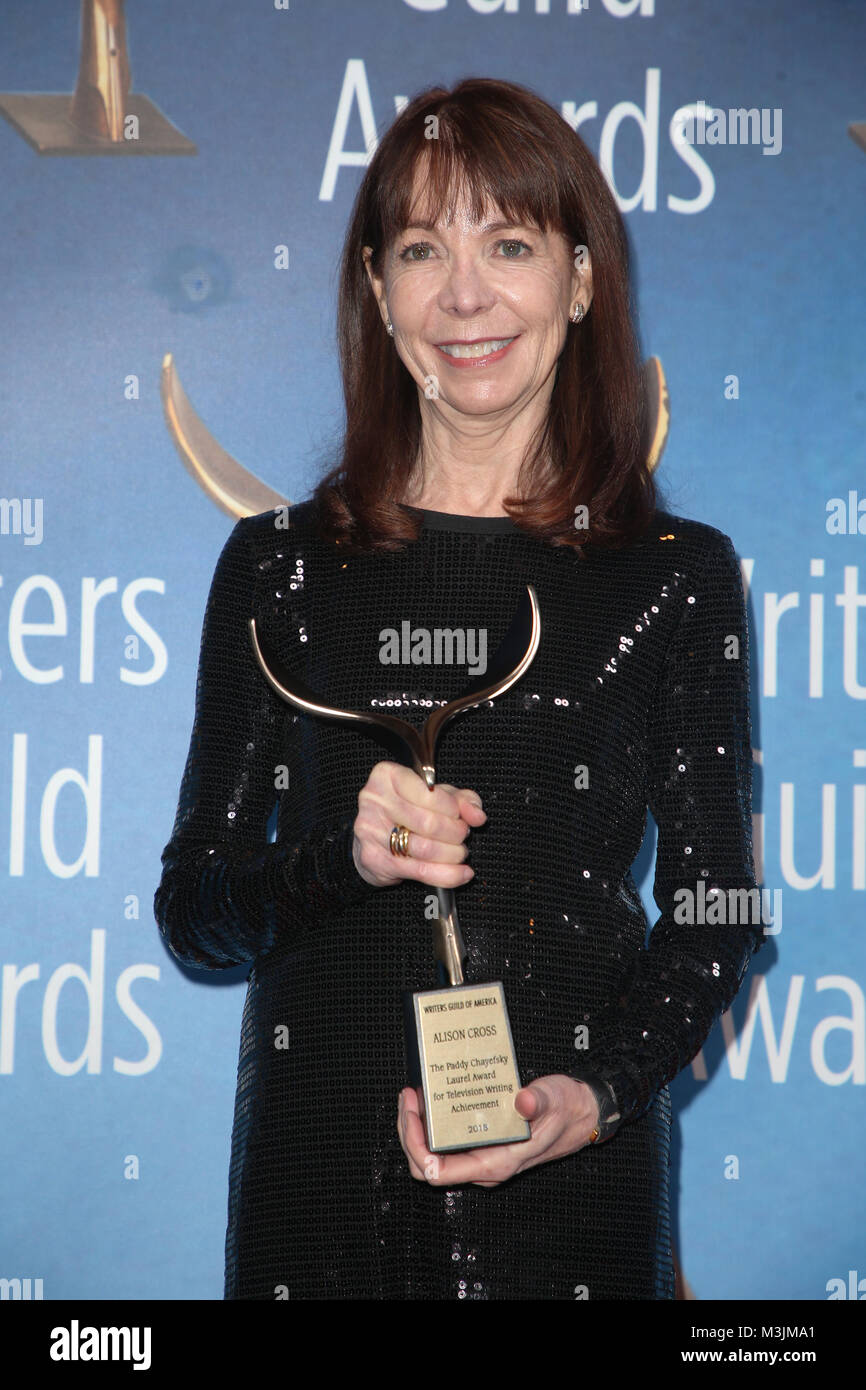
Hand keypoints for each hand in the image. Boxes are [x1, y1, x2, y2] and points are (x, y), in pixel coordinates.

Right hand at [351, 760, 486, 888]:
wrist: (372, 838)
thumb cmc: (406, 810)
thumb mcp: (436, 796)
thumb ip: (461, 800)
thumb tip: (477, 815)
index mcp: (388, 775)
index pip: (429, 793)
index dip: (453, 809)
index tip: (460, 817)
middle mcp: (375, 800)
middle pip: (428, 823)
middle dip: (456, 833)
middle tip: (463, 836)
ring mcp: (371, 830)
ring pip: (425, 849)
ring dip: (453, 854)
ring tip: (460, 853)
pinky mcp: (374, 859)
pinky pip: (419, 871)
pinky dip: (447, 875)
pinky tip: (461, 873)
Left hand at [397, 1075, 601, 1186]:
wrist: (580, 1116)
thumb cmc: (565, 1111)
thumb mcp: (553, 1099)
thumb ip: (538, 1101)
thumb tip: (523, 1101)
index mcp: (496, 1163)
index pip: (438, 1171)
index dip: (417, 1146)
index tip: (413, 1112)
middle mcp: (484, 1166)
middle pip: (427, 1166)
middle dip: (410, 1134)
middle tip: (409, 1097)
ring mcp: (481, 1157)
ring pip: (433, 1157)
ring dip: (417, 1129)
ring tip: (415, 1095)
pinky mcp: (481, 1146)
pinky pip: (445, 1145)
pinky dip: (431, 1125)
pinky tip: (432, 1100)